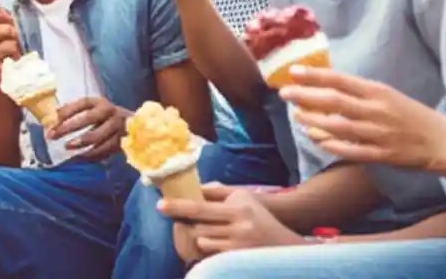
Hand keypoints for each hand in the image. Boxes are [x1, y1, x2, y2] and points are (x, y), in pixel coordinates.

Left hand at [46, 96, 127, 159]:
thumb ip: (73, 112)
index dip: (67, 110)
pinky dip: (90, 155)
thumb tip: (50, 118)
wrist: (134, 127)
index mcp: (100, 103)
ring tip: (66, 147)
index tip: (53, 119)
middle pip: (88, 118)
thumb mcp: (92, 110)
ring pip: (97, 136)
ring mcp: (117, 127)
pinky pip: (103, 150)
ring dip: (79, 143)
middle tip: (53, 135)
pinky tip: (79, 157)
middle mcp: (110, 112)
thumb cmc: (104, 118)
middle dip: (68, 127)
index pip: (82, 103)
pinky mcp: (120, 142)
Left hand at [160, 183, 303, 255]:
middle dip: (187, 224)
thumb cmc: (260, 217)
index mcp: (238, 204)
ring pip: (203, 241)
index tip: (160, 206)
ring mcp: (239, 242)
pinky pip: (211, 254)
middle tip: (179, 223)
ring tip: (209, 235)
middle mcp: (239, 222)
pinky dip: (208, 250)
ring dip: (199, 239)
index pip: (202, 205)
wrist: (285, 244)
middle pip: (199, 225)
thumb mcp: (243, 197)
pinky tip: (215, 246)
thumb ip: (219, 191)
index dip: (179, 206)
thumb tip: (194, 188)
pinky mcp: (238, 258)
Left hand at [280, 66, 445, 170]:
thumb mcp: (387, 95)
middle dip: (306, 96)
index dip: (315, 76)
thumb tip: (324, 87)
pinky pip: (352, 151)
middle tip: (285, 93)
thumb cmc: (410, 114)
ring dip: (314, 121)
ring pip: (339, 127)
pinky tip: (316, 139)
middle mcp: (377, 111)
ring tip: (296, 116)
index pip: (341, 80)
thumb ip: (359, 93)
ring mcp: (379, 134)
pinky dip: (332, 145)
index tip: (293, 71)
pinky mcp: (382, 155)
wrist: (442, 140)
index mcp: (378, 92)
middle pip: (335, 102)